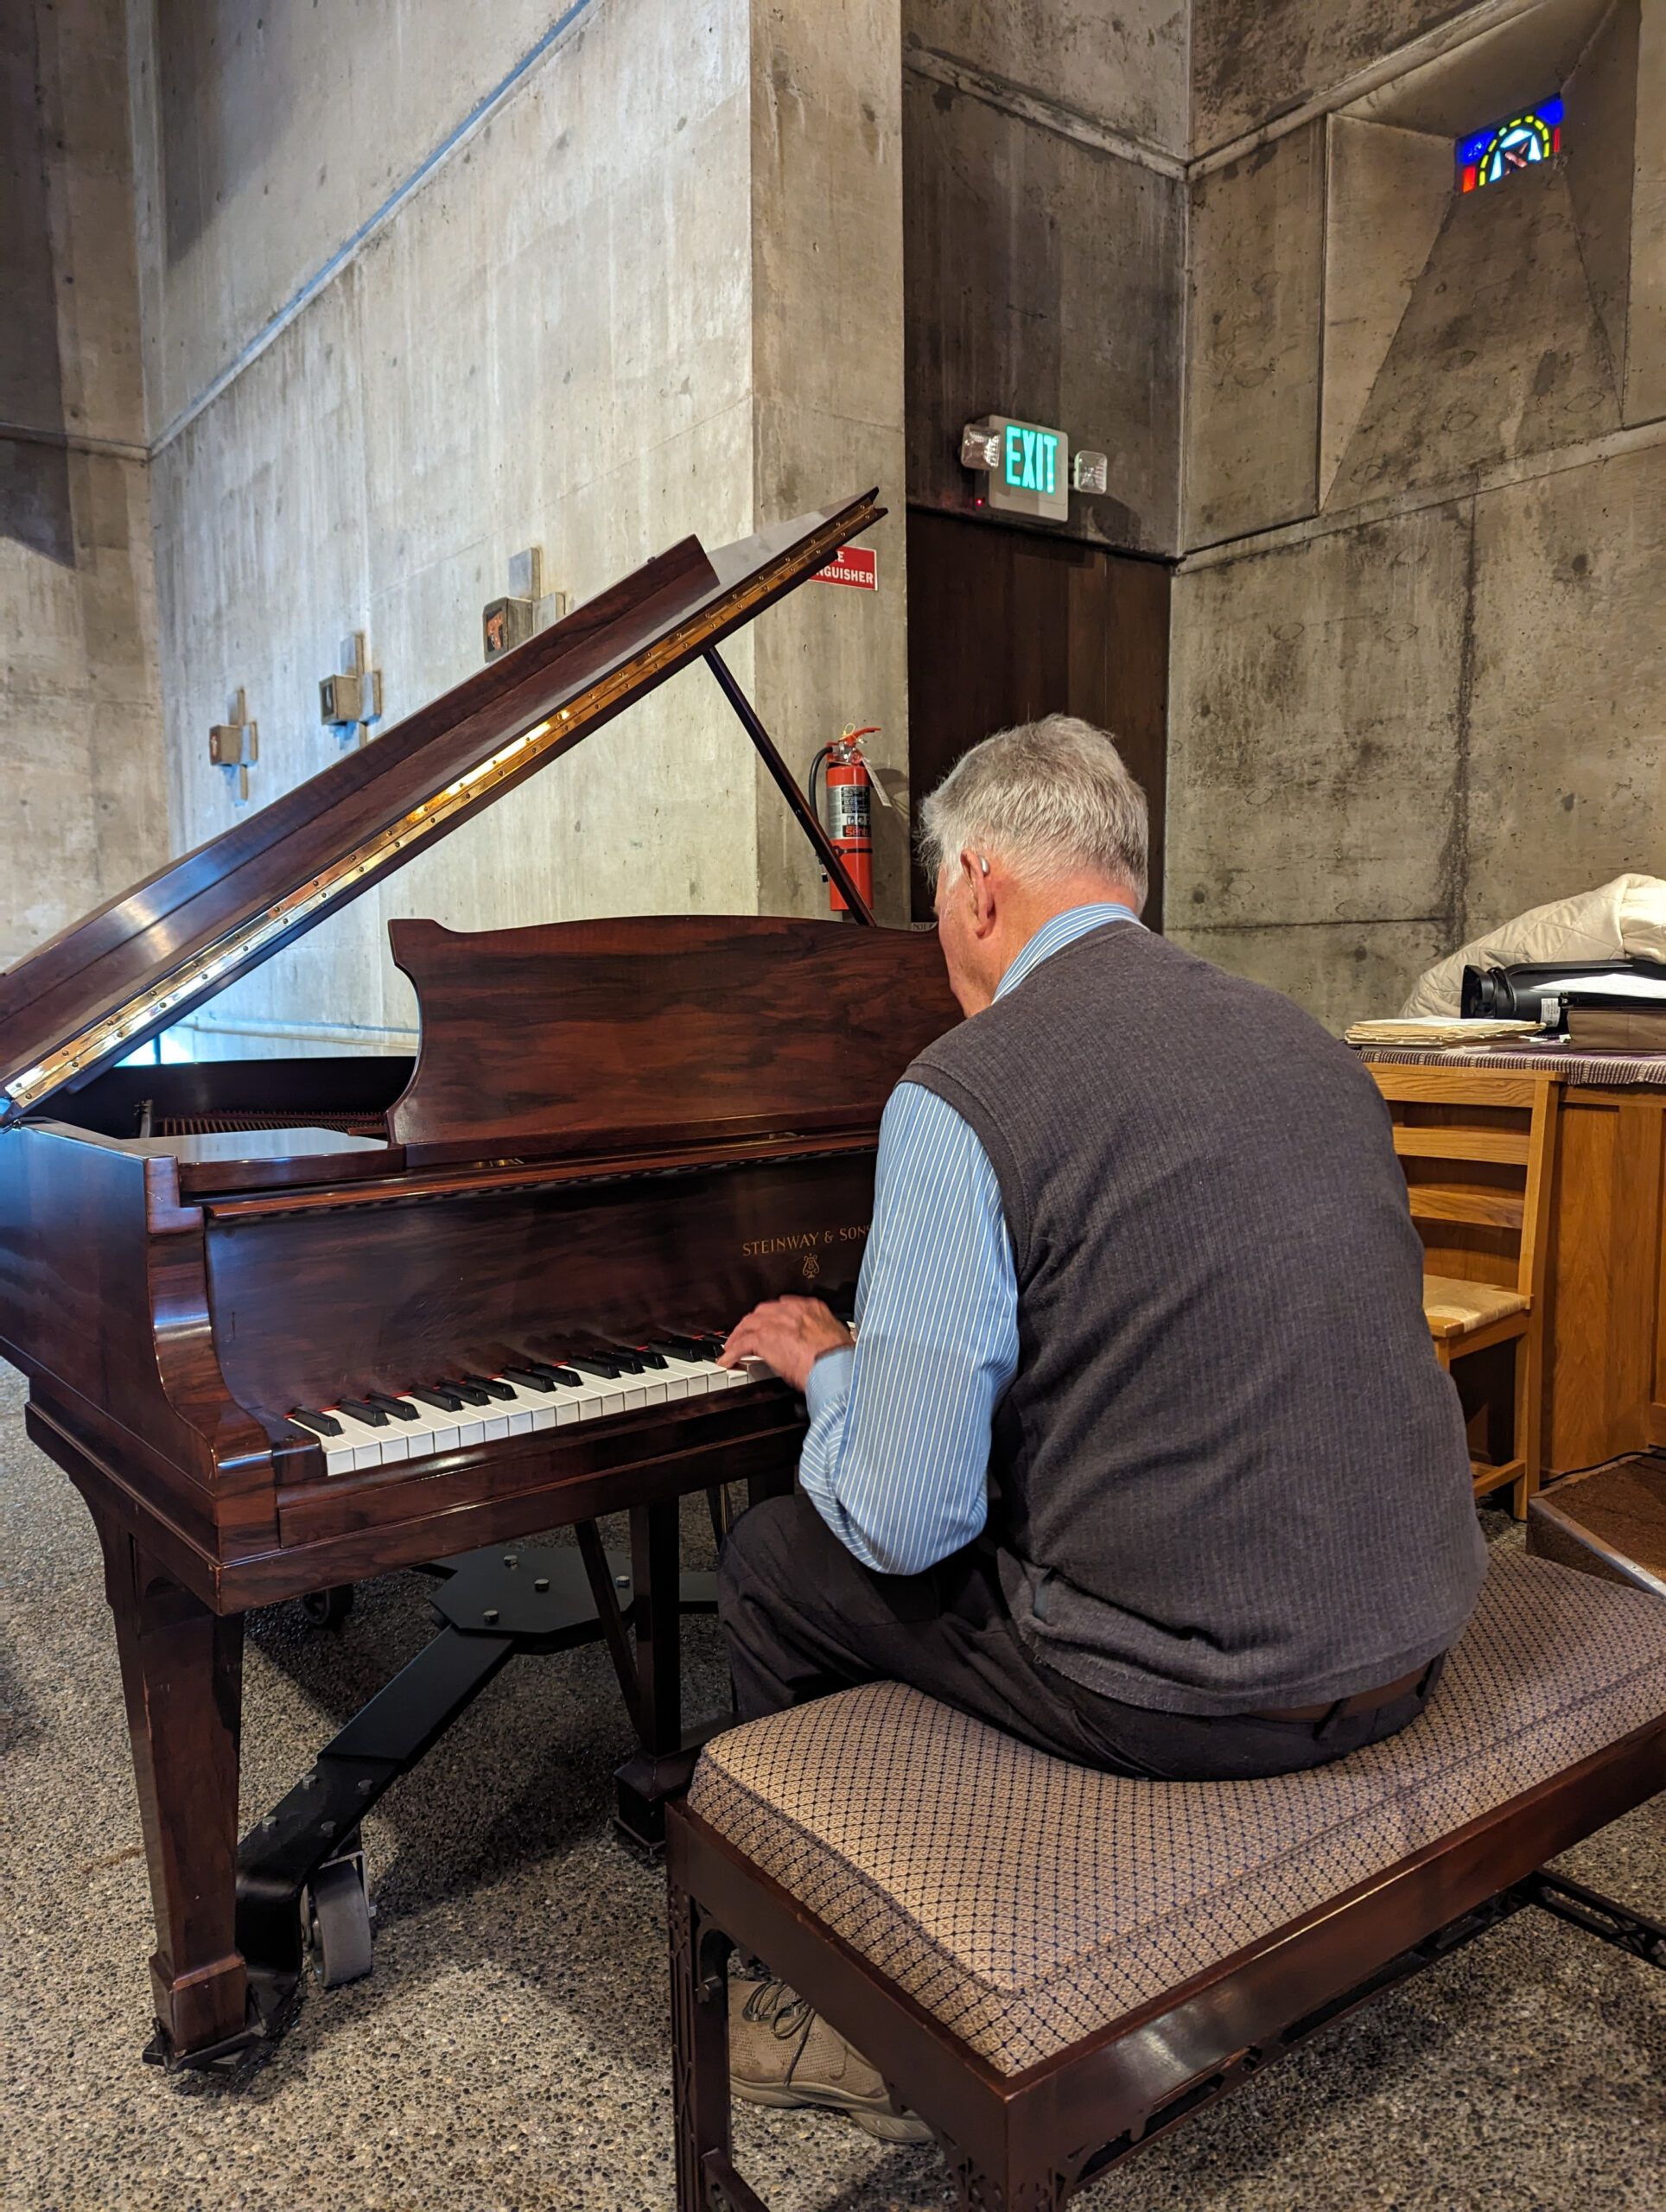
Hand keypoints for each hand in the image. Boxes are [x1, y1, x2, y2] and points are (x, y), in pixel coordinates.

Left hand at [719, 1297, 852, 1392]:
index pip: (784, 1306)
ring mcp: (776, 1322)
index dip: (772, 1318)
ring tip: (732, 1348)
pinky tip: (728, 1361)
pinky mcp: (764, 1338)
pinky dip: (732, 1353)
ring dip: (738, 1337)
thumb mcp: (836, 1338)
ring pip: (748, 1324)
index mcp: (811, 1308)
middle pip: (762, 1312)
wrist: (835, 1367)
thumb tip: (815, 1347)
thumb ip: (821, 1335)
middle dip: (752, 1324)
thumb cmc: (839, 1359)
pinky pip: (742, 1343)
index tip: (769, 1325)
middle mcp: (792, 1310)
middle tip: (747, 1336)